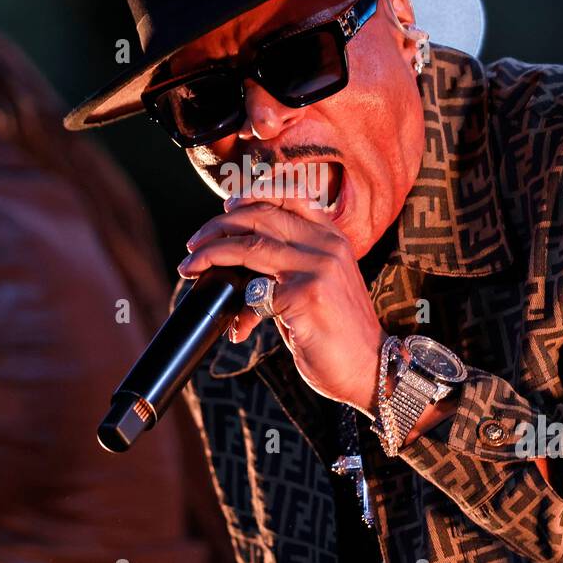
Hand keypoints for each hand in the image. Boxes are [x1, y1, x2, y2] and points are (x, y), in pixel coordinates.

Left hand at [178, 195, 382, 412]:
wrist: (371, 368)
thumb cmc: (339, 331)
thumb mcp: (321, 283)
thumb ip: (289, 262)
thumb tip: (239, 256)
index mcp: (332, 236)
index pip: (289, 196)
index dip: (252, 195)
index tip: (225, 207)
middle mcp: (327, 245)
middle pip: (261, 216)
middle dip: (218, 227)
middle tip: (194, 244)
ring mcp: (318, 268)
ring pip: (250, 246)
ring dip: (212, 255)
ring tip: (191, 268)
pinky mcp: (306, 296)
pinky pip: (254, 294)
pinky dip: (237, 311)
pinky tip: (237, 329)